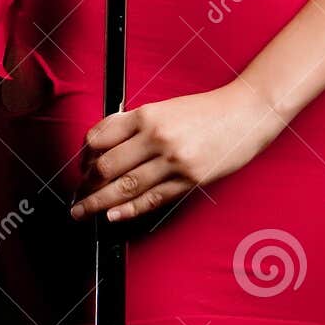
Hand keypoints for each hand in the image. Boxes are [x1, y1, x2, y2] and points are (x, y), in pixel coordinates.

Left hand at [69, 80, 281, 223]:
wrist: (246, 114)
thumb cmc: (205, 110)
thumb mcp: (165, 108)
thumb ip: (134, 124)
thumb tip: (101, 145)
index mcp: (147, 114)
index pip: (100, 137)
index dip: (84, 156)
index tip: (81, 167)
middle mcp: (157, 136)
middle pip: (106, 166)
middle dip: (86, 185)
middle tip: (78, 195)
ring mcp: (173, 160)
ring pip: (124, 187)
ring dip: (97, 203)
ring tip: (83, 212)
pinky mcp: (189, 180)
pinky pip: (152, 199)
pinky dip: (128, 210)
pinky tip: (113, 216)